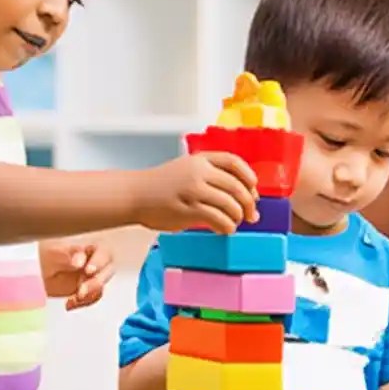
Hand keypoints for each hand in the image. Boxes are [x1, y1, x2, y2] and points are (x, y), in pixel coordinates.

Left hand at [39, 239, 114, 310]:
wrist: (34, 270)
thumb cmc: (44, 254)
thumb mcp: (55, 251)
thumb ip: (69, 254)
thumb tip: (80, 261)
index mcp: (90, 247)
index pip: (103, 253)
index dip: (98, 262)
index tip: (87, 270)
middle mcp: (95, 261)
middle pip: (107, 272)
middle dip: (95, 283)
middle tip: (82, 291)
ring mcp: (92, 276)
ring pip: (101, 286)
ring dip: (89, 294)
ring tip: (75, 298)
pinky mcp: (87, 289)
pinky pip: (92, 298)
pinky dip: (82, 303)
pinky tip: (70, 303)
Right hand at [135, 153, 258, 233]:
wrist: (135, 195)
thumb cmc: (162, 186)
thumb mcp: (186, 169)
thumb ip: (210, 176)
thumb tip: (244, 196)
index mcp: (200, 159)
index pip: (234, 162)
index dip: (249, 176)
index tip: (254, 189)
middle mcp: (198, 172)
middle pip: (237, 186)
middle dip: (249, 203)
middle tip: (252, 215)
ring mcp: (193, 190)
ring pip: (230, 204)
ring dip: (238, 217)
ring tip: (234, 223)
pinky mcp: (188, 210)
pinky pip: (218, 219)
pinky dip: (227, 226)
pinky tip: (224, 230)